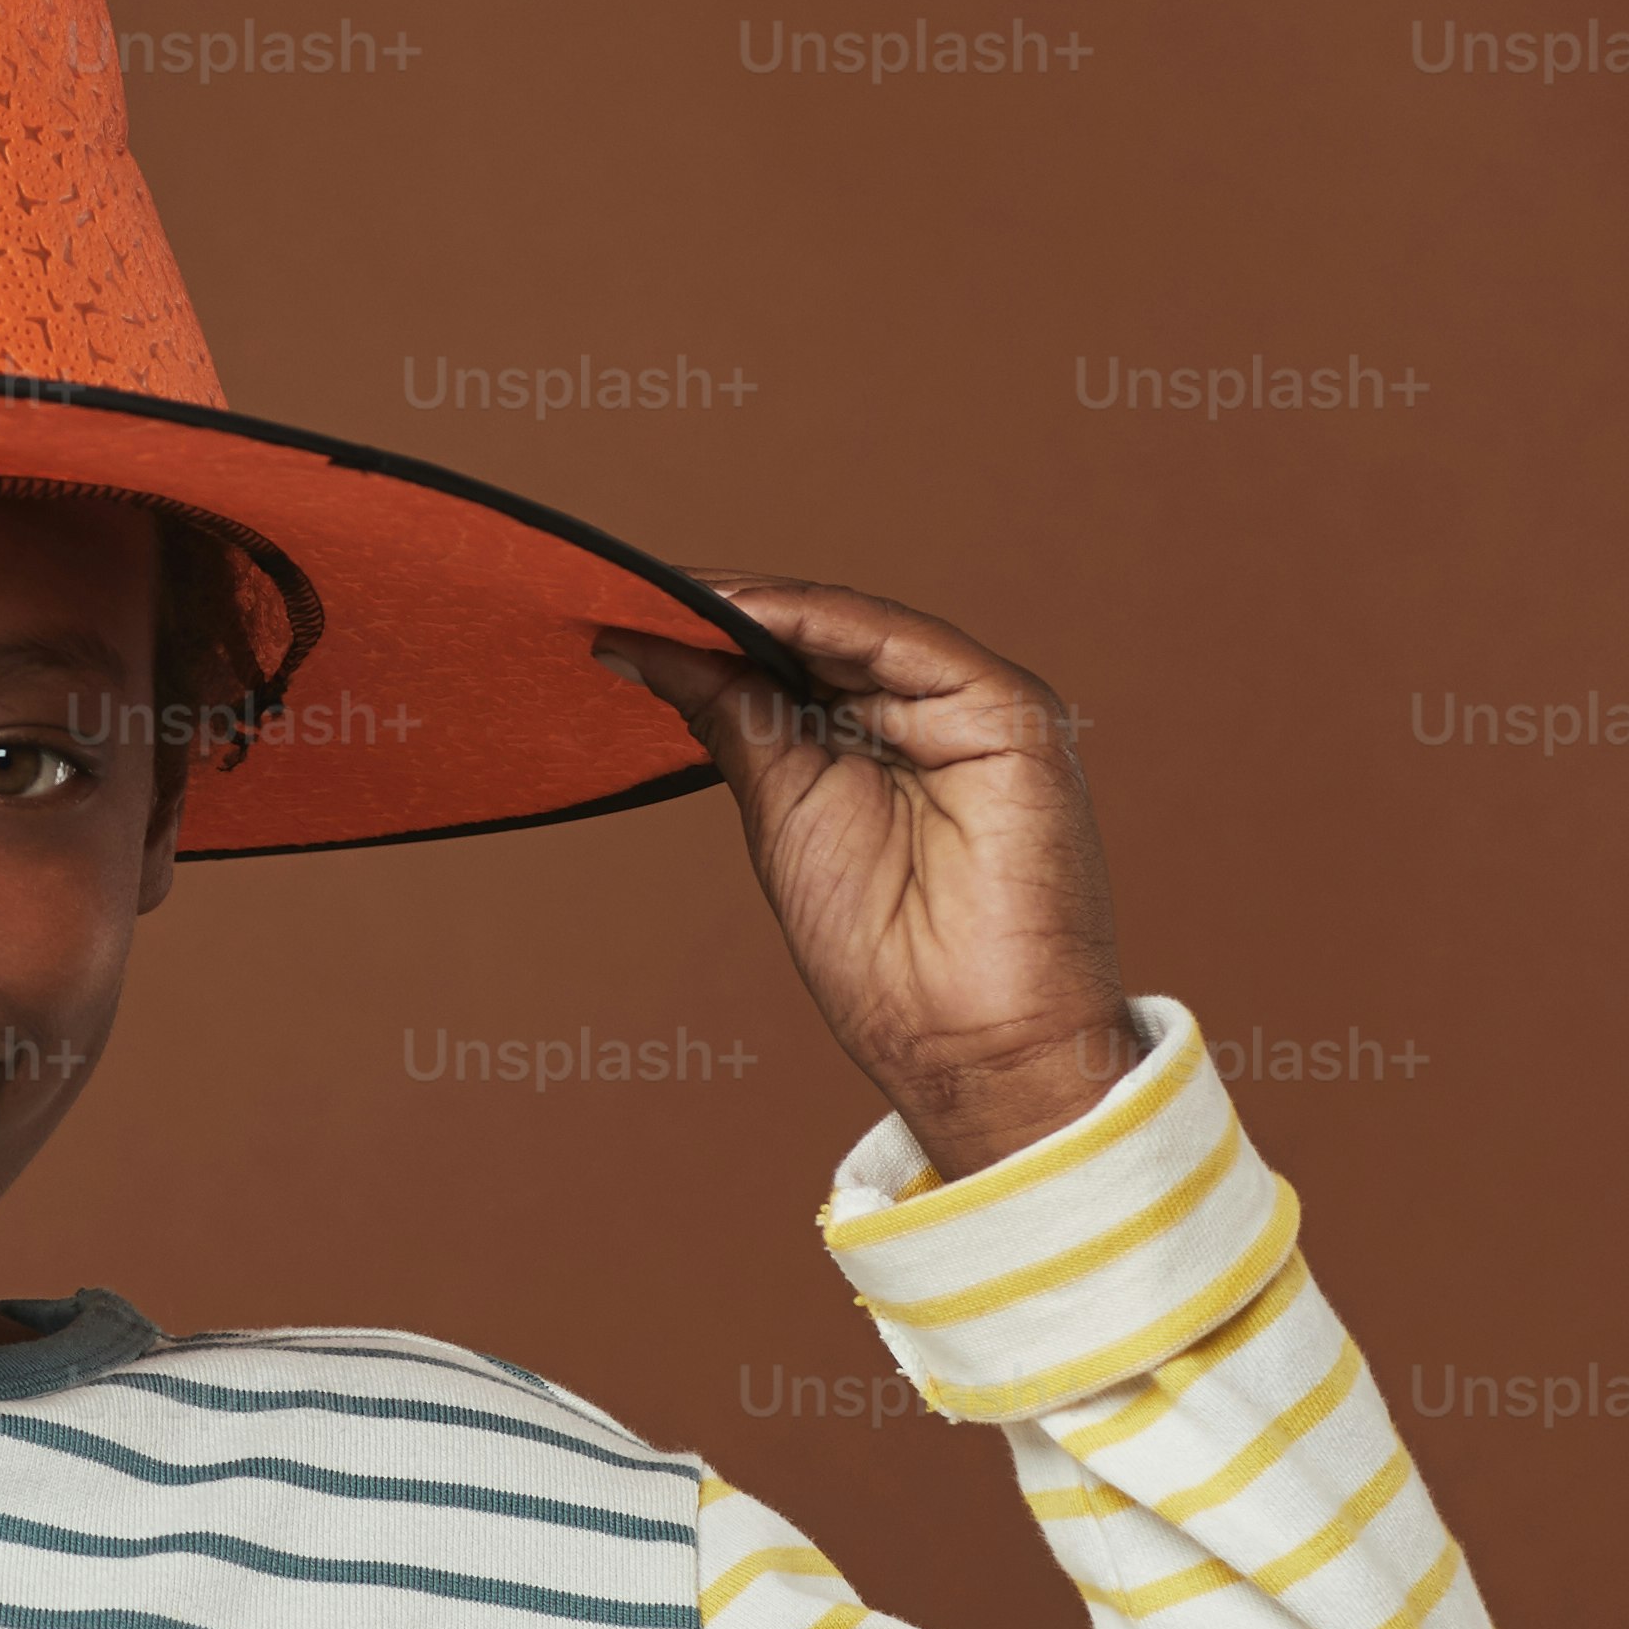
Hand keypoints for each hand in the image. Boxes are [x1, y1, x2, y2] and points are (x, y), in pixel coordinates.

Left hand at [596, 578, 1137, 1180]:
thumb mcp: (779, 809)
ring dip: (755, 606)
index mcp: (887, 741)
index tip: (619, 609)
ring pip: (853, 627)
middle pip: (819, 635)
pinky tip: (739, 613)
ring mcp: (975, 706)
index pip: (792, 662)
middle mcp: (934, 714)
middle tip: (621, 585)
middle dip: (721, 611)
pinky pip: (901, 643)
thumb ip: (731, 716)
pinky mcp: (1009, 710)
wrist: (964, 1043)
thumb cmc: (882, 955)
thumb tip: (644, 645)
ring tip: (663, 593)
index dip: (710, 634)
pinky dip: (817, 620)